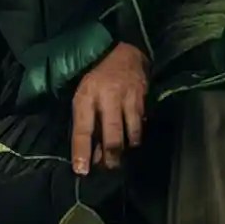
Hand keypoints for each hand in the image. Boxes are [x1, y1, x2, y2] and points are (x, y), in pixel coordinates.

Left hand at [71, 42, 148, 173]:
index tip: (81, 171)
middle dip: (110, 157)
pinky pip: (141, 124)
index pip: (82, 129)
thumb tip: (89, 152)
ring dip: (126, 149)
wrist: (121, 52)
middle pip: (112, 136)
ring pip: (131, 133)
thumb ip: (85, 122)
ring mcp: (128, 99)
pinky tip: (131, 139)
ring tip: (120, 156)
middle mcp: (107, 98)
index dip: (82, 152)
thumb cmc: (96, 78)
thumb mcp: (82, 95)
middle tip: (108, 168)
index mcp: (85, 96)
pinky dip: (136, 135)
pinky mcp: (143, 99)